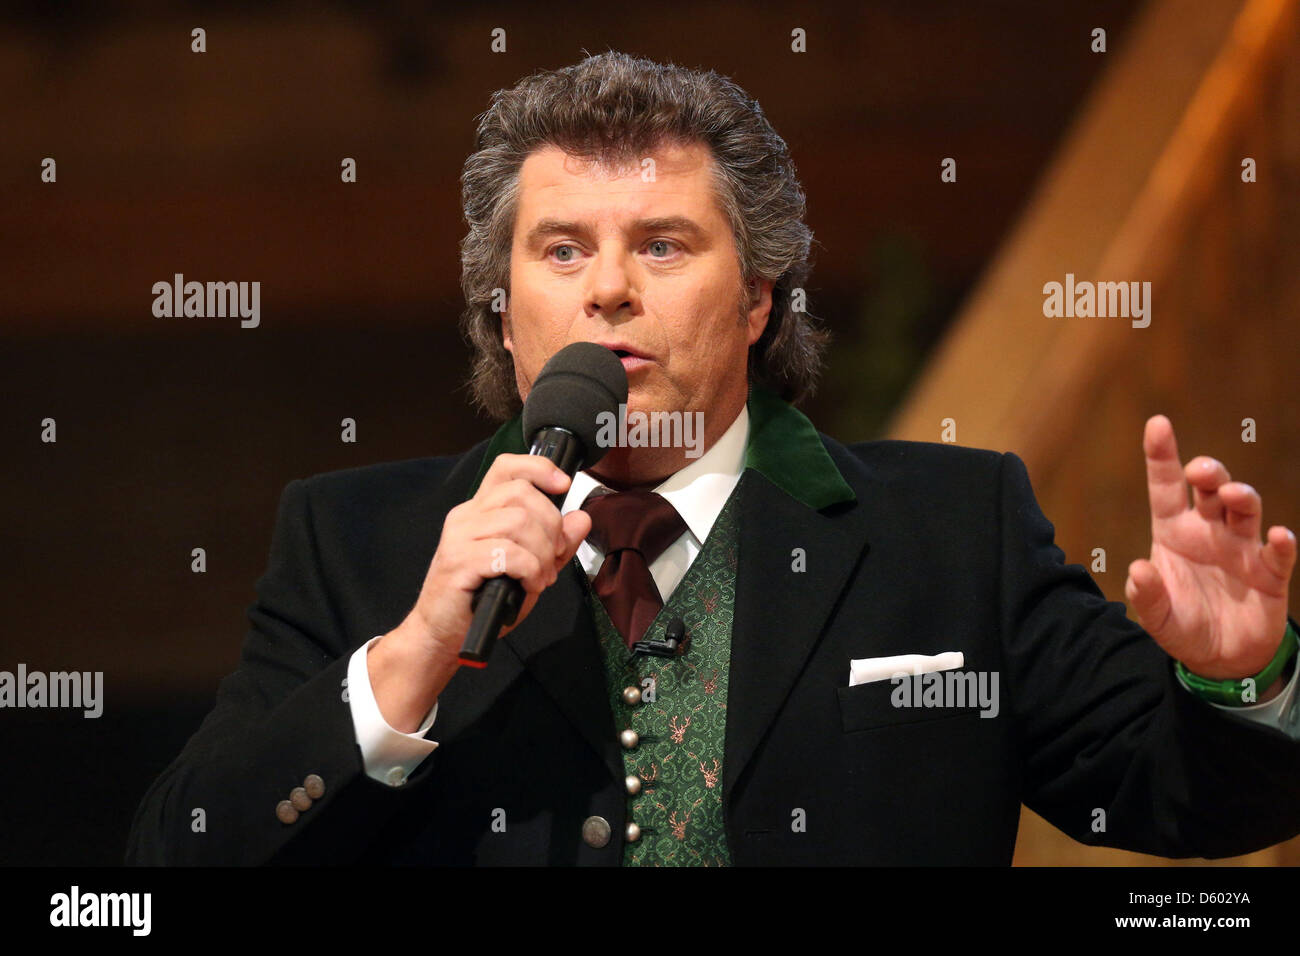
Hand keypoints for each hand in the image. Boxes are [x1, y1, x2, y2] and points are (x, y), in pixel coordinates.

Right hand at [369, 454, 591, 730]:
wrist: (443, 636)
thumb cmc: (482, 602)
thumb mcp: (530, 568)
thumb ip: (556, 543)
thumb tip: (581, 518)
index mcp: (481, 511)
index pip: (506, 468)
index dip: (539, 468)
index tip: (563, 485)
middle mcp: (467, 516)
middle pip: (521, 494)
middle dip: (550, 526)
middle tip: (553, 558)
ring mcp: (459, 537)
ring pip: (518, 522)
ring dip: (541, 553)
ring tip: (539, 577)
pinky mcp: (459, 561)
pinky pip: (509, 553)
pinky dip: (529, 570)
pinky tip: (528, 585)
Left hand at [1124, 415, 1294, 680]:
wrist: (1221, 659)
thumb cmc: (1183, 625)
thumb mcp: (1156, 616)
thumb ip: (1145, 595)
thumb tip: (1137, 570)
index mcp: (1174, 532)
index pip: (1166, 487)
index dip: (1162, 455)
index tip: (1158, 423)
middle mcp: (1209, 532)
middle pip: (1211, 490)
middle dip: (1209, 472)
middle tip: (1202, 471)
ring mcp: (1242, 549)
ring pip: (1246, 509)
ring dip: (1242, 497)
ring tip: (1233, 494)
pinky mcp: (1270, 573)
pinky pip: (1279, 554)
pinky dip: (1283, 544)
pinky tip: (1280, 537)